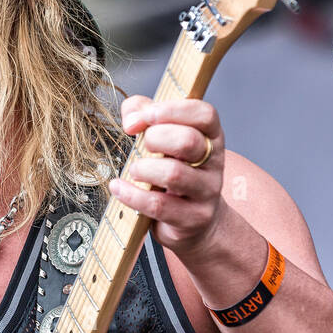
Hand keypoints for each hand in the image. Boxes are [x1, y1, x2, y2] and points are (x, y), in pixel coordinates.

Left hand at [109, 96, 226, 260]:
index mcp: (210, 136)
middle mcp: (213, 162)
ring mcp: (207, 191)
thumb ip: (145, 114)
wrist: (195, 222)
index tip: (145, 116)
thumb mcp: (163, 138)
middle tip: (142, 146)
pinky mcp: (193, 217)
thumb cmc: (174, 171)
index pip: (203, 114)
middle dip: (154, 139)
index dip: (171, 110)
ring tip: (135, 170)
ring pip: (173, 174)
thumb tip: (132, 118)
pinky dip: (131, 195)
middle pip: (187, 141)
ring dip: (143, 169)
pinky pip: (159, 205)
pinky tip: (118, 188)